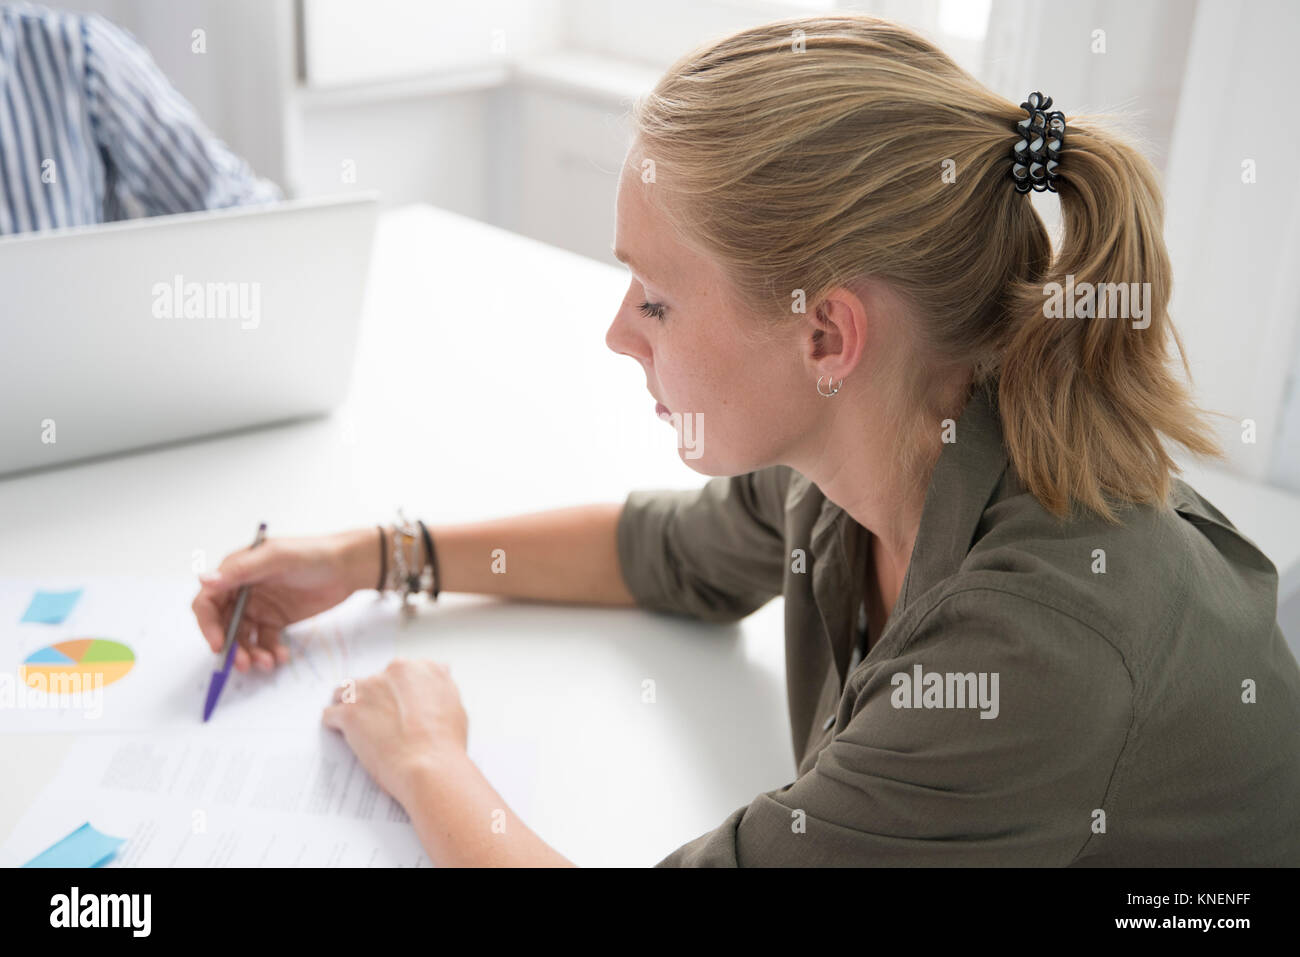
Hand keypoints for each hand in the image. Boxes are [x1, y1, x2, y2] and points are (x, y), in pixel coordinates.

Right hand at [191, 529, 374, 671]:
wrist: (348, 567)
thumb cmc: (312, 554)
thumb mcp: (277, 558)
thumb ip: (242, 570)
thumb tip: (204, 580)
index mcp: (235, 571)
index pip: (208, 601)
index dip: (208, 625)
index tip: (218, 645)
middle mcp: (242, 591)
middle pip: (223, 625)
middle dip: (230, 646)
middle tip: (243, 663)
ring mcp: (259, 607)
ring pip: (243, 638)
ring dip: (250, 654)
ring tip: (267, 663)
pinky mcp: (276, 620)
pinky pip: (264, 642)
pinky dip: (269, 652)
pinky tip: (281, 656)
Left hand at [321, 658, 468, 807]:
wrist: (430, 766)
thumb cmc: (445, 742)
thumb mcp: (455, 704)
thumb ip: (440, 685)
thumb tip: (440, 672)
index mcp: (421, 669)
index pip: (399, 673)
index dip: (394, 691)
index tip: (393, 704)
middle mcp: (394, 671)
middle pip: (372, 680)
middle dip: (371, 697)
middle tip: (376, 719)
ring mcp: (369, 690)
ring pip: (346, 691)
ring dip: (347, 704)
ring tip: (352, 723)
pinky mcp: (350, 712)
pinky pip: (331, 714)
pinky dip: (334, 724)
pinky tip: (341, 735)